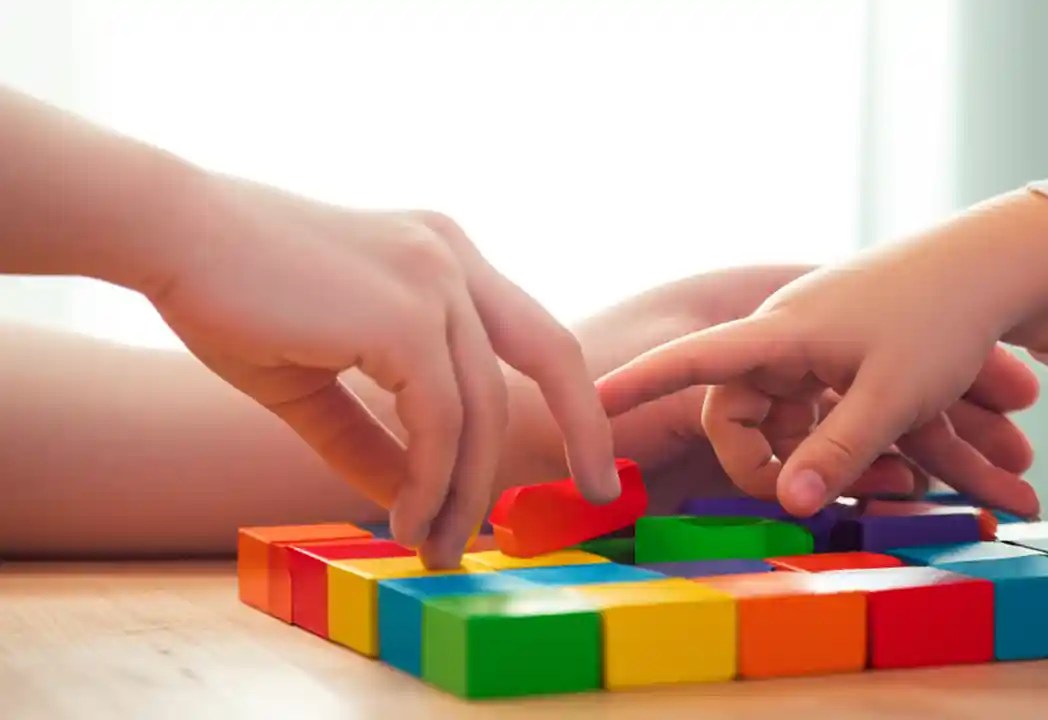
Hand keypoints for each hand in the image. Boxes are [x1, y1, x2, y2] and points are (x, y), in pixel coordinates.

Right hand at [147, 174, 617, 565]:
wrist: (168, 237)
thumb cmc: (234, 299)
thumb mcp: (320, 381)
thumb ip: (374, 436)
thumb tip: (415, 501)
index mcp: (443, 258)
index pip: (533, 333)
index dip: (573, 396)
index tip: (586, 457)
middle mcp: (453, 259)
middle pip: (553, 354)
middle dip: (583, 432)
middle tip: (595, 500)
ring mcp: (436, 280)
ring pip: (483, 407)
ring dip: (467, 489)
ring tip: (441, 547)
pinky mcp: (406, 313)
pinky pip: (441, 420)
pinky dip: (432, 481)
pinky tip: (411, 521)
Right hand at [597, 191, 1047, 517]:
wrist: (994, 264)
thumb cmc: (940, 317)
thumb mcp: (890, 395)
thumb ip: (837, 451)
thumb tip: (790, 504)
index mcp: (780, 333)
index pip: (693, 359)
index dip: (640, 382)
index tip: (591, 403)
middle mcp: (788, 337)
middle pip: (747, 411)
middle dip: (778, 464)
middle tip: (811, 505)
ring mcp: (819, 347)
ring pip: (803, 418)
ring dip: (849, 461)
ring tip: (908, 490)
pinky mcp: (850, 357)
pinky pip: (840, 411)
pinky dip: (877, 444)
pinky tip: (922, 472)